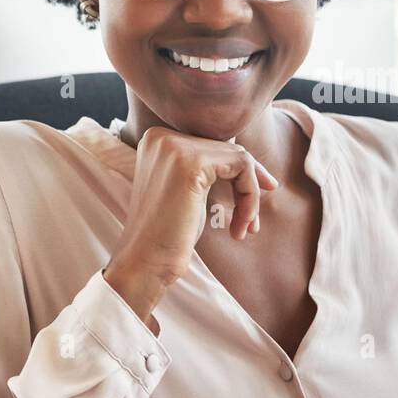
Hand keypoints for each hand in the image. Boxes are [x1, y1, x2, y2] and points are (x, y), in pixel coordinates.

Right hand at [104, 125, 279, 322]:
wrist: (144, 261)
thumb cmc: (166, 234)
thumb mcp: (186, 191)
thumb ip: (205, 169)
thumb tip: (248, 159)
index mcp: (156, 140)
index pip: (212, 145)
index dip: (238, 173)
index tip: (251, 201)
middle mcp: (162, 136)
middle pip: (228, 149)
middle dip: (248, 186)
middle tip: (253, 223)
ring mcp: (175, 147)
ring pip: (240, 158)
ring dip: (250, 196)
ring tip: (245, 228)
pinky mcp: (191, 162)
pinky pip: (242, 168)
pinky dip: (250, 197)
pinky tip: (240, 226)